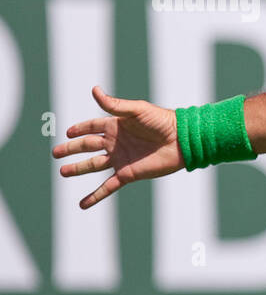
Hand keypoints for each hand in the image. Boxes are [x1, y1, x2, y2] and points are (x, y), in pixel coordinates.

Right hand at [51, 86, 184, 208]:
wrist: (181, 141)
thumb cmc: (162, 121)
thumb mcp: (136, 110)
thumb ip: (114, 104)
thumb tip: (94, 90)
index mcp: (117, 125)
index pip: (92, 126)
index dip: (80, 129)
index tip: (67, 132)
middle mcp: (116, 142)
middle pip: (88, 146)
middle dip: (72, 149)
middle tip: (55, 152)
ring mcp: (121, 159)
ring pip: (93, 165)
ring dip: (78, 169)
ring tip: (62, 172)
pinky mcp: (128, 174)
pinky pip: (108, 186)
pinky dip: (95, 196)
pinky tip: (83, 204)